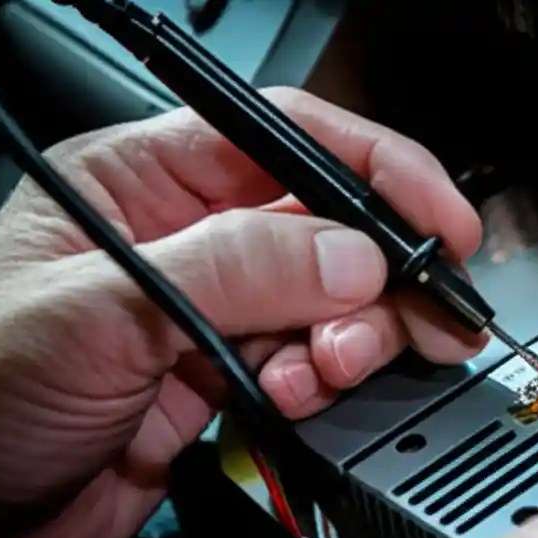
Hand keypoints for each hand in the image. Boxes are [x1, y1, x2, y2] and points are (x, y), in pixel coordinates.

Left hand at [0, 89, 484, 537]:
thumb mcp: (98, 311)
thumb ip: (235, 270)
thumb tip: (351, 254)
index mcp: (142, 183)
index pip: (287, 139)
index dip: (377, 170)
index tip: (439, 219)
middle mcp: (187, 242)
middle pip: (328, 225)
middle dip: (381, 270)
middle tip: (423, 314)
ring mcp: (211, 315)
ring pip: (332, 301)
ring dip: (354, 336)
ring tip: (330, 367)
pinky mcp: (225, 383)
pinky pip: (311, 367)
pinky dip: (326, 384)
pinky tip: (296, 398)